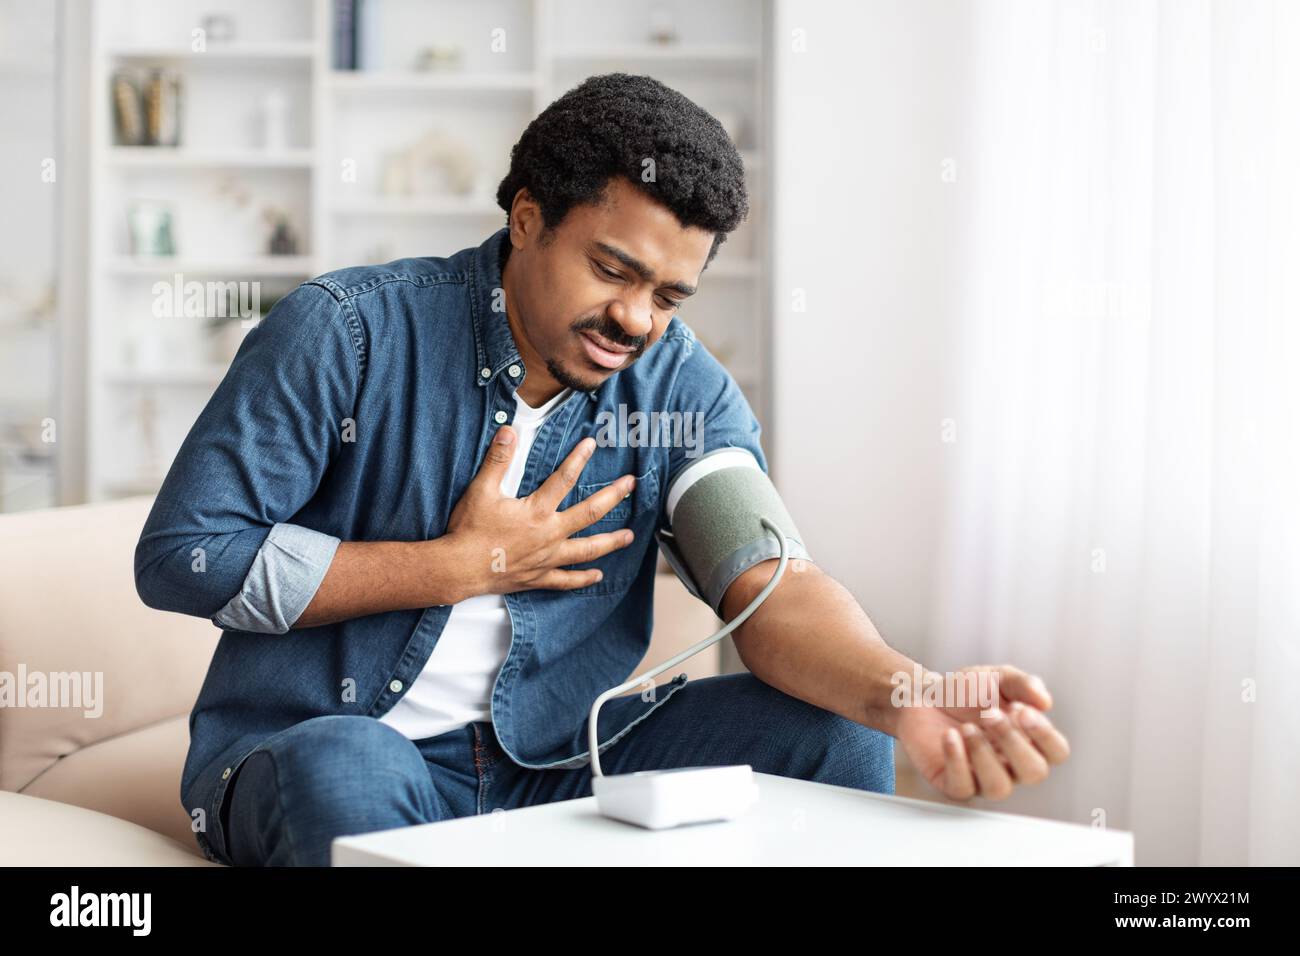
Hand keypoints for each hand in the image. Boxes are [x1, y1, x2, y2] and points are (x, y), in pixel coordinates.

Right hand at [444, 426, 635, 598]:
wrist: (459, 569)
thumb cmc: (469, 530)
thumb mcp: (481, 490)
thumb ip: (498, 460)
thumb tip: (509, 431)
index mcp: (537, 511)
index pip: (564, 479)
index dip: (578, 459)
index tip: (591, 444)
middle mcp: (549, 535)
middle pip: (589, 514)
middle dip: (612, 497)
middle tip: (630, 485)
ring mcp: (547, 558)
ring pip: (587, 550)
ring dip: (610, 542)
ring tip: (629, 536)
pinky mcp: (539, 577)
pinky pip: (567, 580)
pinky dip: (583, 578)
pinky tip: (598, 576)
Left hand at [894, 664, 1069, 801]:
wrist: (924, 695)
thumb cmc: (966, 691)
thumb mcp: (998, 678)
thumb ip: (1024, 684)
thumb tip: (1045, 701)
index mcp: (1029, 740)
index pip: (1057, 752)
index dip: (1045, 735)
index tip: (1023, 711)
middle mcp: (1012, 765)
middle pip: (1033, 772)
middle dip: (1012, 741)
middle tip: (989, 714)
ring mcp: (984, 778)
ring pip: (999, 787)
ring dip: (983, 755)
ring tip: (967, 728)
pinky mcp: (954, 783)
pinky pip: (962, 788)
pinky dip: (957, 761)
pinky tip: (949, 736)